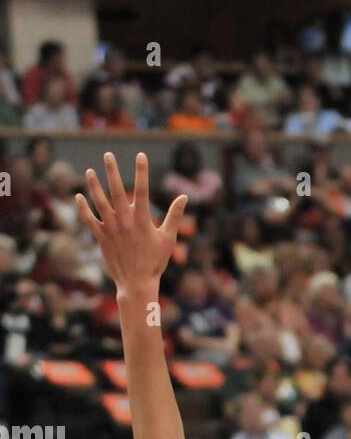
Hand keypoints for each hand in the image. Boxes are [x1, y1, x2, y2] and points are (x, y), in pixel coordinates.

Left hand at [76, 152, 187, 295]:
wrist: (137, 283)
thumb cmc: (155, 262)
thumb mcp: (168, 239)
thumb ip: (174, 216)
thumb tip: (184, 197)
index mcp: (142, 221)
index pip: (142, 190)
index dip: (141, 172)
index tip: (141, 155)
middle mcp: (125, 222)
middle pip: (116, 191)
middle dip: (112, 171)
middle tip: (108, 155)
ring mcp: (111, 230)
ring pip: (100, 203)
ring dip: (94, 186)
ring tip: (89, 171)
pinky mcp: (102, 239)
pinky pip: (90, 221)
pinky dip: (83, 209)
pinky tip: (79, 196)